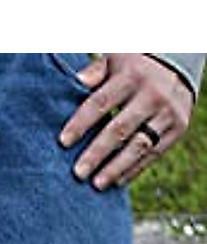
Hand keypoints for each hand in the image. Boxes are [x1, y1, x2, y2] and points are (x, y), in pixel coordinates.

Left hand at [59, 54, 194, 189]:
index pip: (100, 103)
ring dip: (116, 167)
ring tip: (96, 184)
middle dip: (97, 152)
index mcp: (131, 76)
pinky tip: (116, 182)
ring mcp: (168, 112)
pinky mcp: (179, 127)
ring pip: (139, 145)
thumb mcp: (114, 60)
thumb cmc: (132, 67)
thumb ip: (95, 71)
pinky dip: (134, 169)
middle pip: (119, 129)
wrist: (180, 63)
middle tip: (78, 173)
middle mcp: (153, 94)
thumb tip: (76, 82)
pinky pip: (154, 153)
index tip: (63, 142)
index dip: (81, 123)